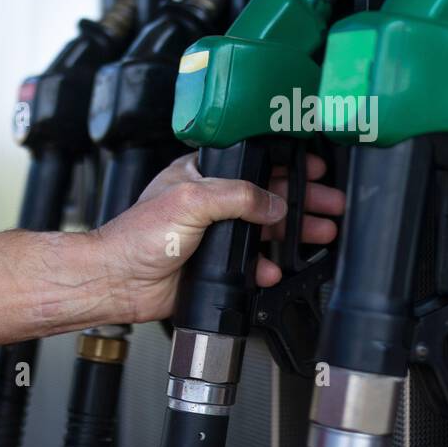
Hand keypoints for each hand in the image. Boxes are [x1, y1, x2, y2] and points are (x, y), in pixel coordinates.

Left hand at [40, 152, 344, 327]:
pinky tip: (276, 270)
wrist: (117, 282)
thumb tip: (274, 201)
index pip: (253, 163)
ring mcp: (213, 235)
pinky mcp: (214, 267)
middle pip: (268, 197)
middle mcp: (210, 203)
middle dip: (302, 202)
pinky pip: (251, 264)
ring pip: (265, 231)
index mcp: (202, 176)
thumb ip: (238, 196)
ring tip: (321, 234)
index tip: (314, 169)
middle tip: (330, 207)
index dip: (286, 165)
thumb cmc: (136, 237)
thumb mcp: (191, 200)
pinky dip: (267, 267)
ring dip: (294, 233)